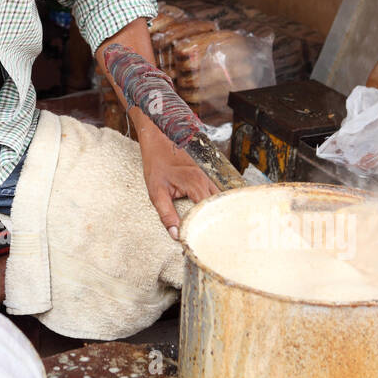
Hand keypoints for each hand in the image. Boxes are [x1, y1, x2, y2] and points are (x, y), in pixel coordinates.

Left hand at [138, 124, 217, 239]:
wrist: (160, 136)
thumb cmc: (156, 161)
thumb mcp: (156, 191)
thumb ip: (166, 214)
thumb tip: (175, 234)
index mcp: (195, 184)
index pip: (208, 212)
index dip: (209, 228)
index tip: (207, 241)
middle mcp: (206, 179)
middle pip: (220, 206)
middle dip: (219, 223)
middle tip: (219, 240)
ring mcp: (209, 174)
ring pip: (221, 198)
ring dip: (219, 212)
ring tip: (219, 230)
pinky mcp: (207, 172)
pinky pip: (218, 191)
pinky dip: (218, 203)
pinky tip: (216, 214)